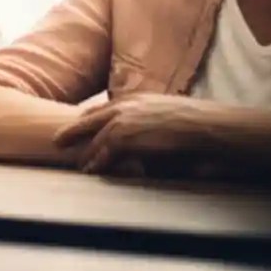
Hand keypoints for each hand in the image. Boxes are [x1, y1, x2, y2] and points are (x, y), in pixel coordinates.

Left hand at [53, 94, 216, 173]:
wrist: (213, 128)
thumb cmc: (200, 125)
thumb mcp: (170, 116)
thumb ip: (152, 123)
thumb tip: (146, 140)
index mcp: (137, 99)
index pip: (104, 108)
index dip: (89, 119)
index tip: (80, 123)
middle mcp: (126, 106)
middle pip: (89, 119)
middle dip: (72, 131)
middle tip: (57, 141)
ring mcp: (123, 120)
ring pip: (94, 139)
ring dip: (85, 154)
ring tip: (78, 165)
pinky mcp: (124, 137)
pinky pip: (103, 153)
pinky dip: (97, 163)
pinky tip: (91, 171)